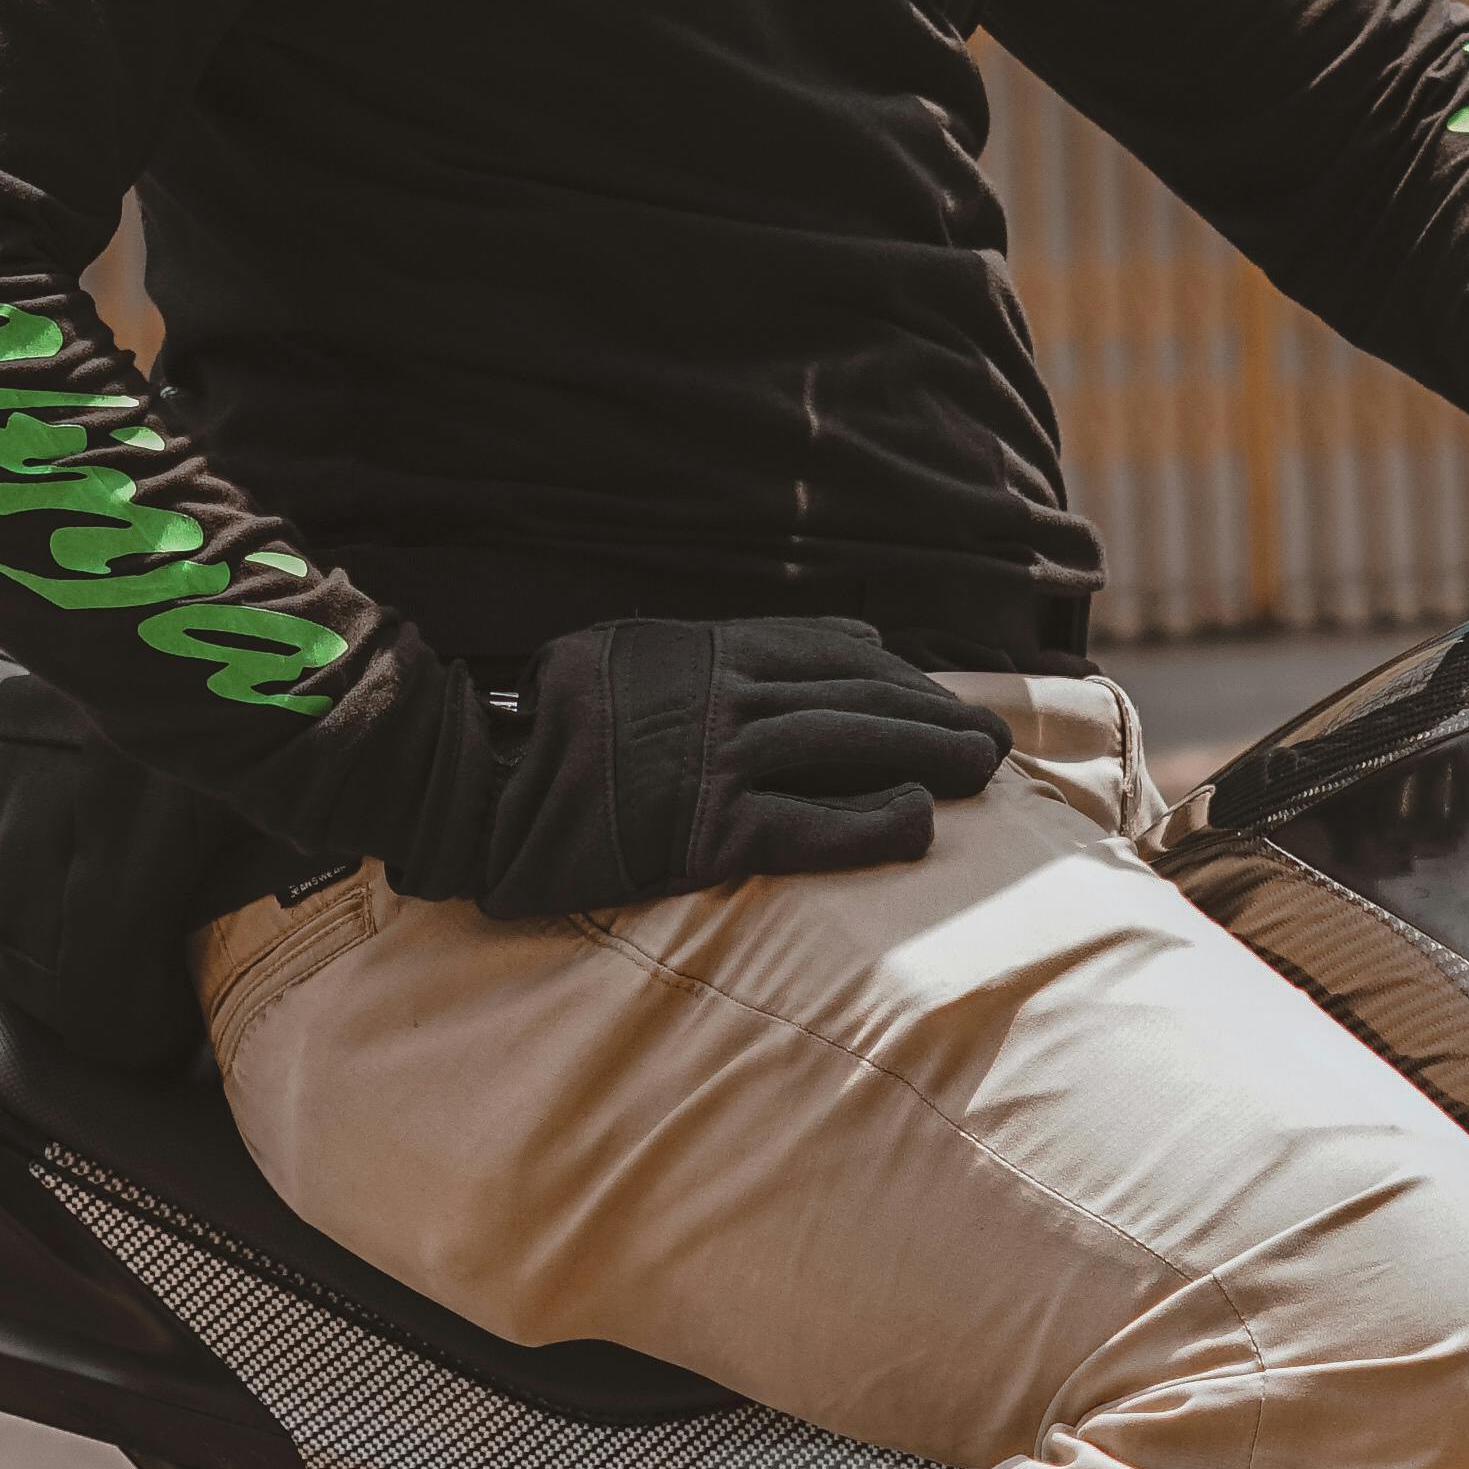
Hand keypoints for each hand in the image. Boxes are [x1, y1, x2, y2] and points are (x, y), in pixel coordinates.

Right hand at [460, 616, 1011, 921]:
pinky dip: (873, 819)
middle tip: (989, 737)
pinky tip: (917, 819)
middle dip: (931, 711)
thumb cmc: (546, 723)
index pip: (828, 647)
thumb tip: (807, 640)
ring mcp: (719, 758)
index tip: (934, 692)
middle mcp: (723, 692)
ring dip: (927, 752)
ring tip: (980, 768)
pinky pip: (812, 824)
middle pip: (856, 692)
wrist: (479, 787)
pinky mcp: (708, 828)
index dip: (895, 671)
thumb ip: (706, 647)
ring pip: (849, 743)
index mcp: (704, 647)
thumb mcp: (624, 650)